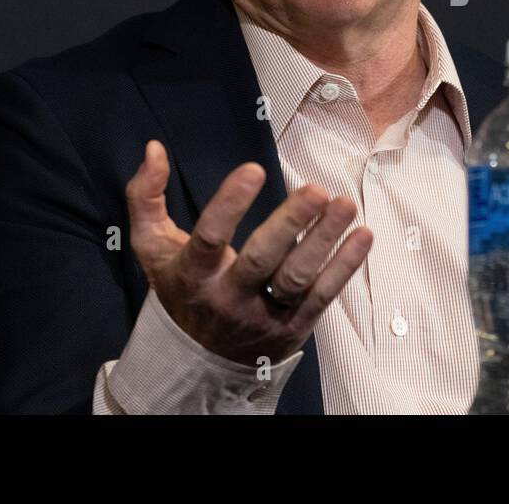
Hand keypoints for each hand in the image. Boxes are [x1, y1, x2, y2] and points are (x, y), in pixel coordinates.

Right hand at [125, 140, 372, 365]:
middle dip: (290, 224)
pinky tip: (363, 235)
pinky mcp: (293, 326)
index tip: (253, 169)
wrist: (200, 360)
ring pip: (297, 278)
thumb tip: (155, 148)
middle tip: (316, 190)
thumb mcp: (153, 247)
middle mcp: (230, 297)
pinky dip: (344, 266)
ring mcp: (265, 314)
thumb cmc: (182, 287)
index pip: (210, 238)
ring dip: (325, 241)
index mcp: (194, 274)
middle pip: (262, 260)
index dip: (229, 205)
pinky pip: (322, 296)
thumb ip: (145, 197)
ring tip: (345, 204)